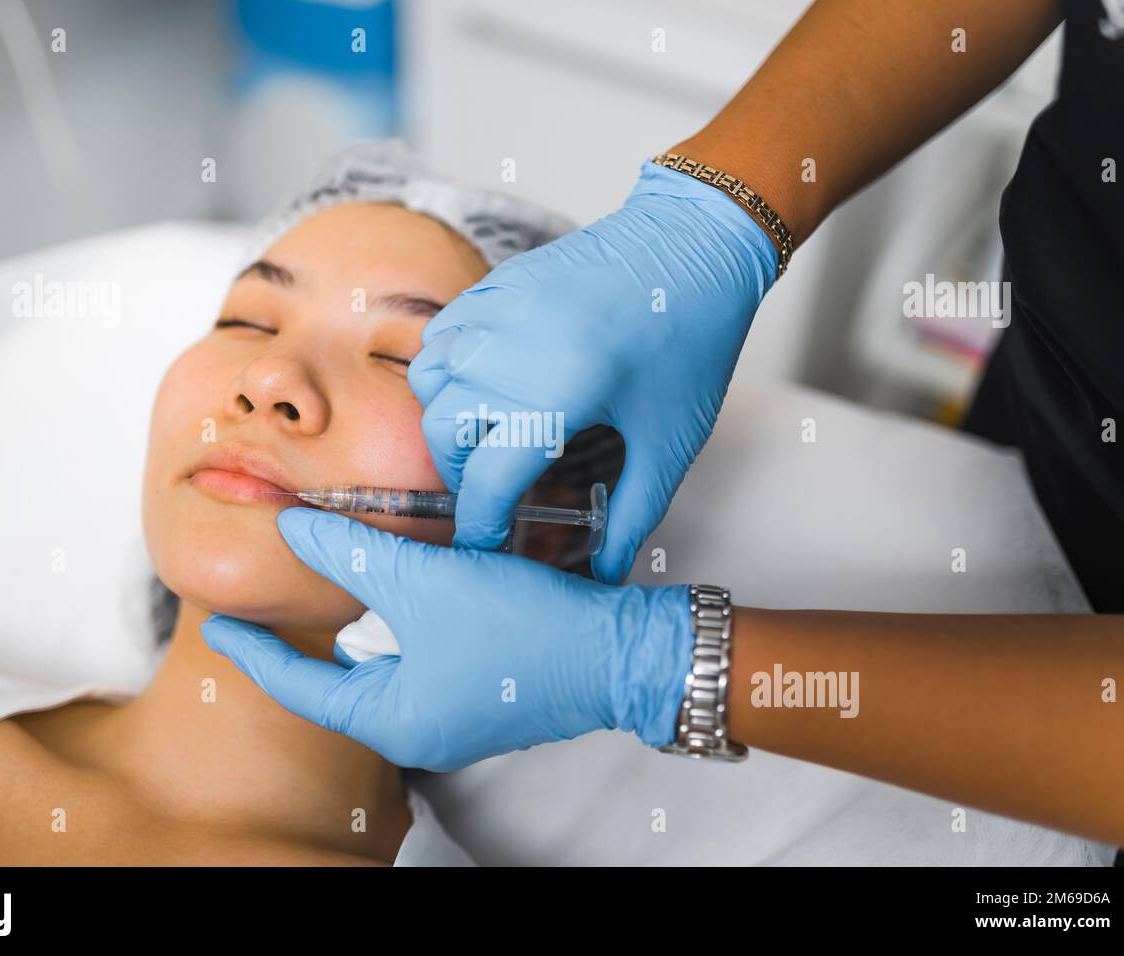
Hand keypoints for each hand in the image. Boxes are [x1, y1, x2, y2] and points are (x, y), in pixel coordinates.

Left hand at [200, 508, 692, 771]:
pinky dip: (411, 622)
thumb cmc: (523, 627)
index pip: (299, 688)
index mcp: (393, 719)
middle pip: (344, 676)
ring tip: (352, 582)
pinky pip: (426, 658)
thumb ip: (351, 554)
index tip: (218, 627)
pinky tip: (418, 588)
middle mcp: (421, 729)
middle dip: (318, 634)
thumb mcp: (424, 582)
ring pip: (388, 662)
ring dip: (372, 619)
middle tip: (283, 596)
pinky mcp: (488, 693)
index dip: (253, 652)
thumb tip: (293, 528)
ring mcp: (457, 714)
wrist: (621, 650)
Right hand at [408, 159, 776, 582]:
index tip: (486, 543)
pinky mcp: (495, 285)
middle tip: (499, 485)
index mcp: (554, 397)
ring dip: (450, 418)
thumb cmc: (690, 342)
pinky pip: (442, 335)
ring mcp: (495, 312)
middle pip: (442, 433)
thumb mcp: (669, 441)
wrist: (694, 244)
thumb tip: (605, 569)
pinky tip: (493, 380)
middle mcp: (509, 353)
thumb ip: (634, 512)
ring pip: (430, 381)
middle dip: (464, 472)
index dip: (480, 526)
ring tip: (493, 431)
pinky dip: (452, 366)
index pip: (484, 481)